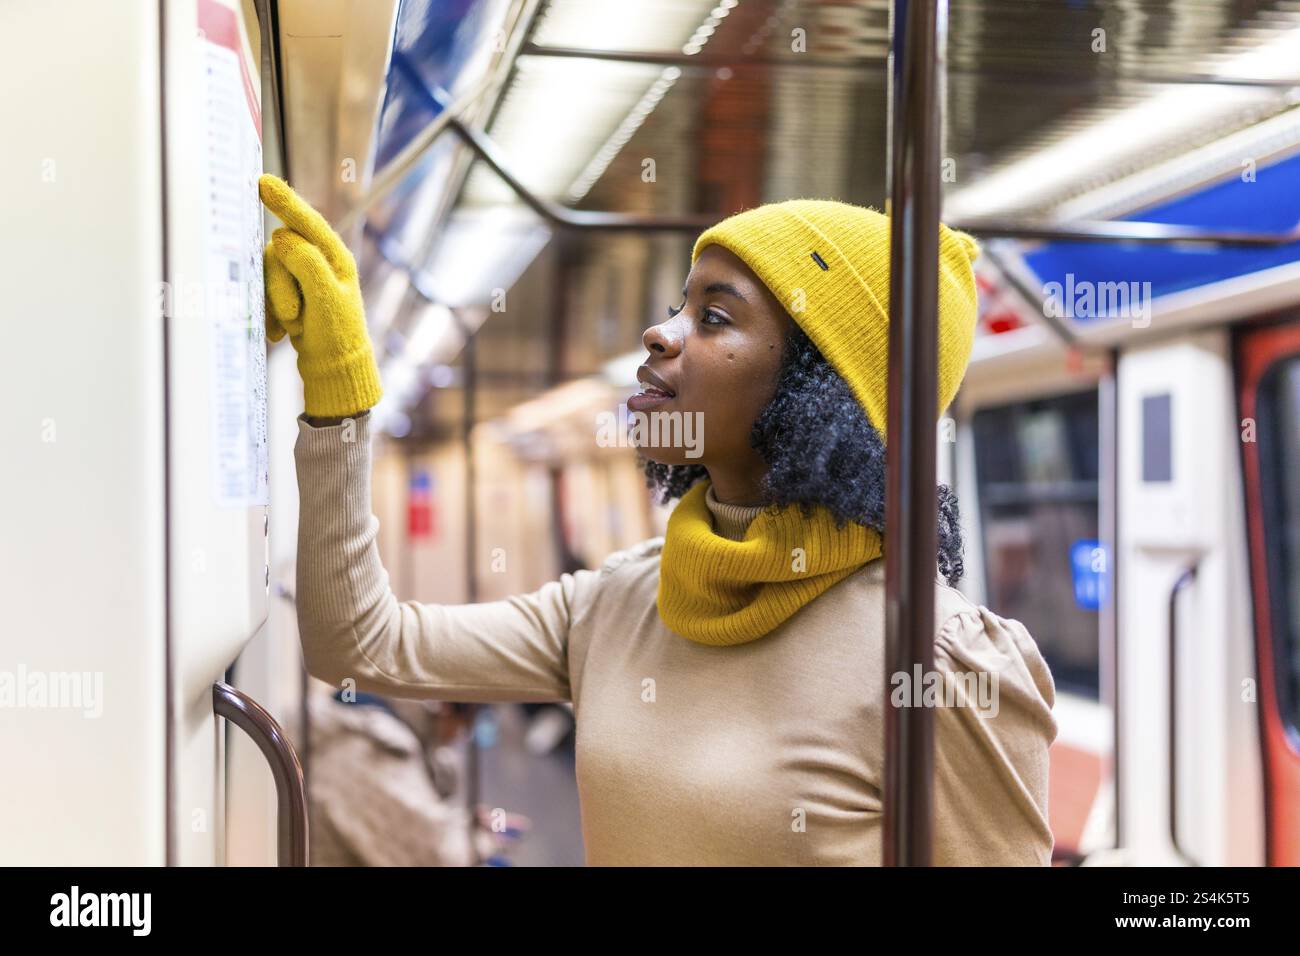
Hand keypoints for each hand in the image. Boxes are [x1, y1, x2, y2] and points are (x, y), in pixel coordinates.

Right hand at [259, 173, 382, 417]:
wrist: (332, 370)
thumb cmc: (337, 336)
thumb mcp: (327, 299)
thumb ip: (307, 264)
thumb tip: (282, 237)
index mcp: (336, 258)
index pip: (308, 223)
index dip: (285, 202)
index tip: (262, 182)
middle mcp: (319, 262)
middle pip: (278, 251)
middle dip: (280, 285)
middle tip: (296, 313)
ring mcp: (301, 277)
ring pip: (267, 272)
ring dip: (276, 303)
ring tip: (294, 324)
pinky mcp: (286, 292)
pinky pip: (263, 291)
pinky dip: (269, 313)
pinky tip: (283, 332)